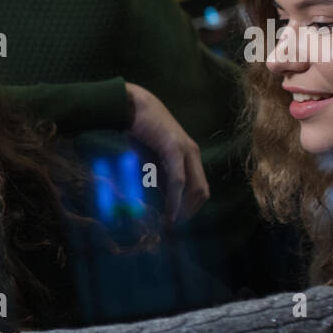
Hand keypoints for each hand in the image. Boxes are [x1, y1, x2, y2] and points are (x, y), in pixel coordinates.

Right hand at [124, 82, 209, 222]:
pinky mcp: (174, 148)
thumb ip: (161, 175)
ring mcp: (186, 150)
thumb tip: (166, 197)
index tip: (175, 221)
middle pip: (202, 191)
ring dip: (183, 209)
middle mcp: (192, 153)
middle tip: (174, 227)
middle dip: (190, 212)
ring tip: (170, 223)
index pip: (199, 188)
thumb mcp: (152, 158)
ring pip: (194, 188)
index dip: (190, 207)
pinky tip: (169, 212)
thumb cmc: (139, 130)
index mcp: (189, 155)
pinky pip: (178, 180)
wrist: (130, 105)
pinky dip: (175, 199)